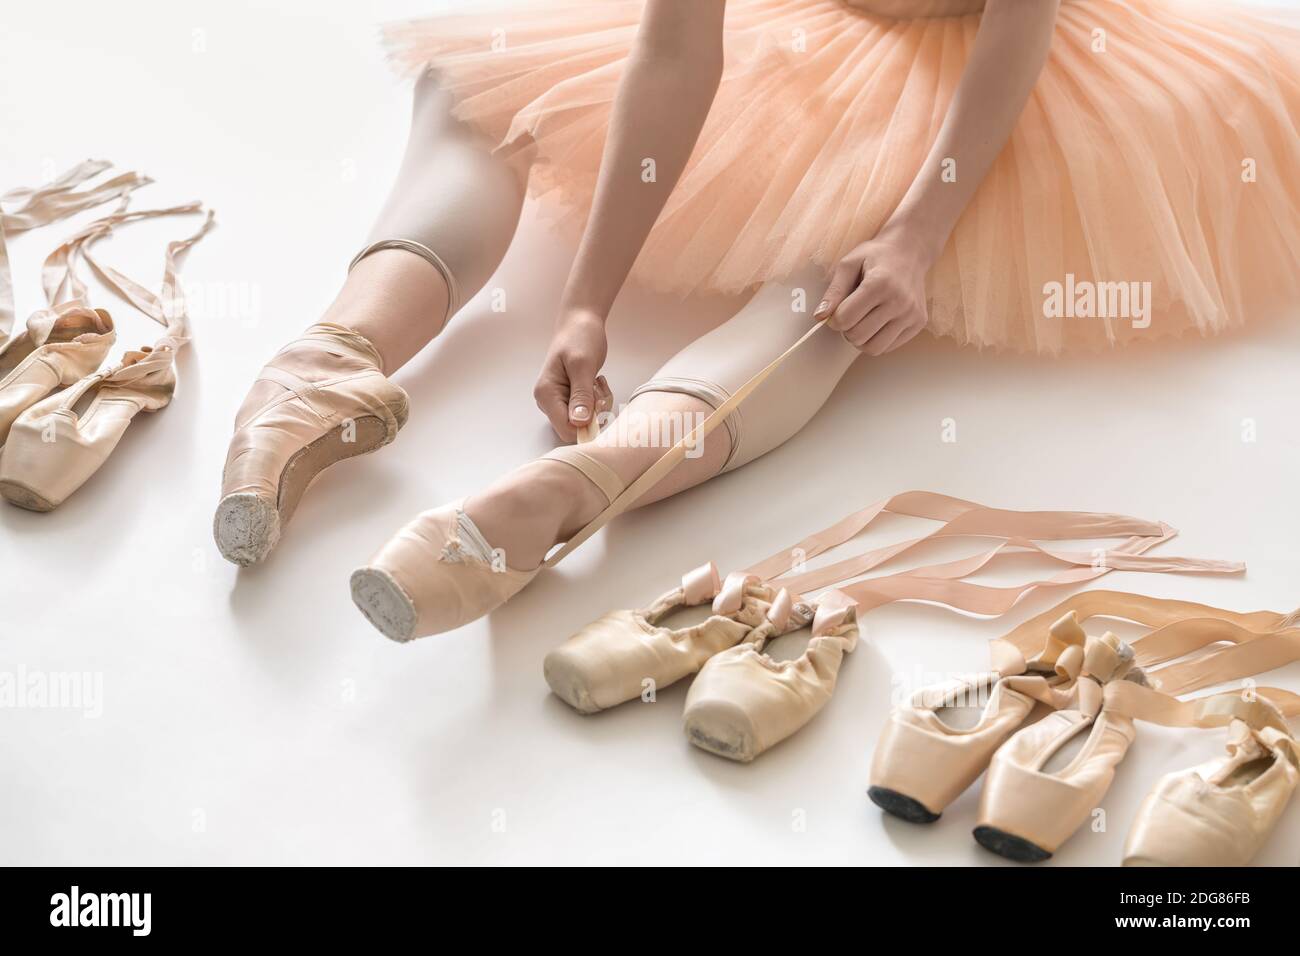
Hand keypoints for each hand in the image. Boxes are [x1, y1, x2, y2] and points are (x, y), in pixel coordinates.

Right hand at [534, 309, 612, 440]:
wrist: (580, 322)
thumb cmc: (579, 338)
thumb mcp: (583, 365)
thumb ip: (581, 395)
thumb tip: (579, 422)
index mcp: (546, 395)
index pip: (566, 429)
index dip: (587, 425)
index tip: (599, 403)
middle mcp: (548, 402)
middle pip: (576, 427)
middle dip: (594, 413)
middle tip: (598, 388)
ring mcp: (558, 401)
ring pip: (584, 421)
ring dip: (598, 405)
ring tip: (598, 382)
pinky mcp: (569, 398)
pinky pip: (587, 412)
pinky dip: (598, 401)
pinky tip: (596, 382)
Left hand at [813, 236, 931, 354]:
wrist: (910, 251)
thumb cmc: (876, 256)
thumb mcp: (849, 265)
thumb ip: (833, 291)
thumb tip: (819, 316)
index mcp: (879, 284)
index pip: (844, 319)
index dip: (834, 319)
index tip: (837, 310)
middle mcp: (899, 301)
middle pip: (858, 336)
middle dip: (846, 330)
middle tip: (850, 315)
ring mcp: (912, 314)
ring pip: (874, 348)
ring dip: (861, 339)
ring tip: (863, 321)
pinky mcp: (919, 323)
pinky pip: (888, 347)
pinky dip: (877, 340)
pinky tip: (878, 322)